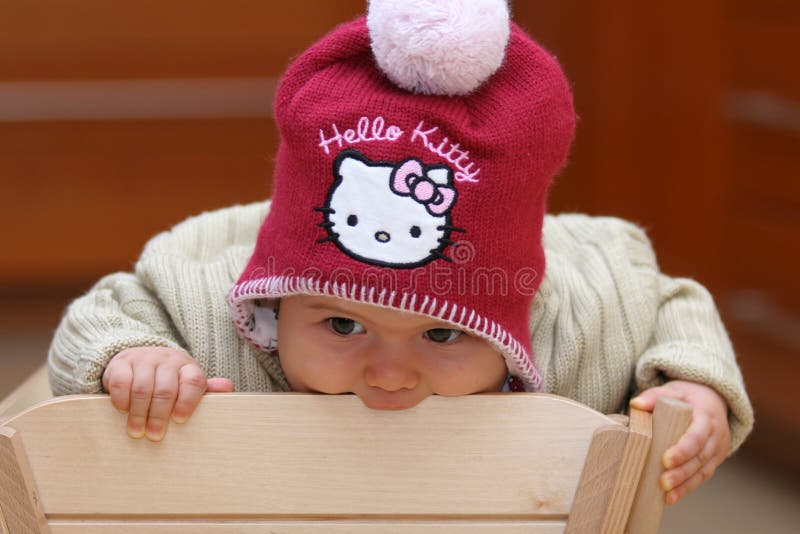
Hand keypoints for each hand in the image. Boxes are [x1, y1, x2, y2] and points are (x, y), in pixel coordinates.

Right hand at [102, 347, 233, 440]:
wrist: (140, 359)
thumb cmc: (170, 380)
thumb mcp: (188, 384)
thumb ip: (206, 390)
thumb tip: (228, 387)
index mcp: (187, 367)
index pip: (193, 381)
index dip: (188, 401)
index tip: (180, 420)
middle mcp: (167, 360)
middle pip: (166, 389)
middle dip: (160, 416)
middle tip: (155, 436)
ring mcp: (144, 359)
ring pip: (143, 388)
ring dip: (140, 414)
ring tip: (138, 432)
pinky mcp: (122, 363)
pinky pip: (122, 382)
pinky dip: (122, 399)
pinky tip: (123, 411)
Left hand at [630, 380, 729, 504]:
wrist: (712, 399)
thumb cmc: (687, 396)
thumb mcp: (673, 390)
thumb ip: (654, 395)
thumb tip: (636, 404)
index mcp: (706, 417)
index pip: (697, 436)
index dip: (684, 450)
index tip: (666, 460)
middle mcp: (715, 435)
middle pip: (700, 457)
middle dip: (682, 472)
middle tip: (663, 482)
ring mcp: (716, 450)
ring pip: (703, 470)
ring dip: (685, 484)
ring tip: (667, 495)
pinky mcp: (713, 460)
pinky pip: (702, 476)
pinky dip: (687, 488)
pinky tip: (671, 498)